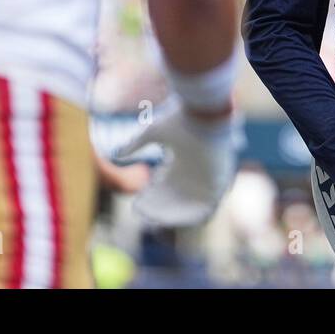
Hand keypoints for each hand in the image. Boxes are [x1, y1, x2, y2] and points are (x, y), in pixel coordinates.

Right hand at [116, 105, 237, 226]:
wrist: (207, 113)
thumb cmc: (181, 120)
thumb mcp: (152, 133)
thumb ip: (135, 145)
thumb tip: (115, 154)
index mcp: (183, 161)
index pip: (166, 187)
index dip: (151, 198)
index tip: (136, 205)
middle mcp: (196, 173)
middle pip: (176, 201)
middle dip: (159, 210)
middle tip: (143, 215)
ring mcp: (208, 180)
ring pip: (189, 208)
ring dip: (171, 216)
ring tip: (153, 219)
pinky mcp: (219, 184)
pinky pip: (206, 210)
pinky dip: (189, 218)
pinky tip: (170, 220)